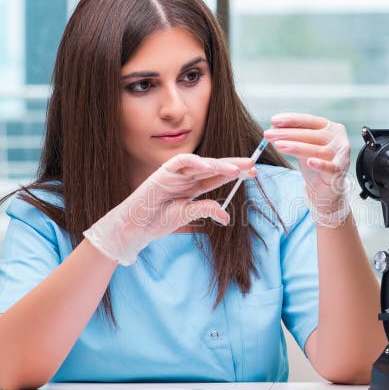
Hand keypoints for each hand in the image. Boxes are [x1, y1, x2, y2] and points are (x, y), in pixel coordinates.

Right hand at [83, 153, 256, 264]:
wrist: (135, 227)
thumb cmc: (157, 221)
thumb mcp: (187, 215)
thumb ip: (206, 210)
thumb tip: (226, 217)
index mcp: (192, 188)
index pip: (217, 177)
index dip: (234, 174)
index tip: (253, 173)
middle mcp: (186, 178)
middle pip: (213, 168)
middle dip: (232, 165)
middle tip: (251, 164)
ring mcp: (175, 174)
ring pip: (200, 163)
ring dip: (218, 164)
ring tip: (235, 168)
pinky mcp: (163, 172)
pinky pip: (181, 162)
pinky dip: (195, 162)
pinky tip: (209, 167)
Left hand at [264, 113, 350, 227]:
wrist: (325, 189)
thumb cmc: (313, 163)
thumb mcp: (302, 147)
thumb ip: (292, 137)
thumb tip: (273, 126)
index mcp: (330, 128)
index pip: (310, 121)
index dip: (292, 120)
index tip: (273, 121)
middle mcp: (338, 139)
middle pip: (311, 134)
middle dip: (288, 133)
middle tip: (269, 134)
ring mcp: (341, 155)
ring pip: (317, 150)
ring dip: (296, 147)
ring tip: (278, 145)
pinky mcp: (340, 172)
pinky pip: (330, 167)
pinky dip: (320, 164)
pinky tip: (309, 162)